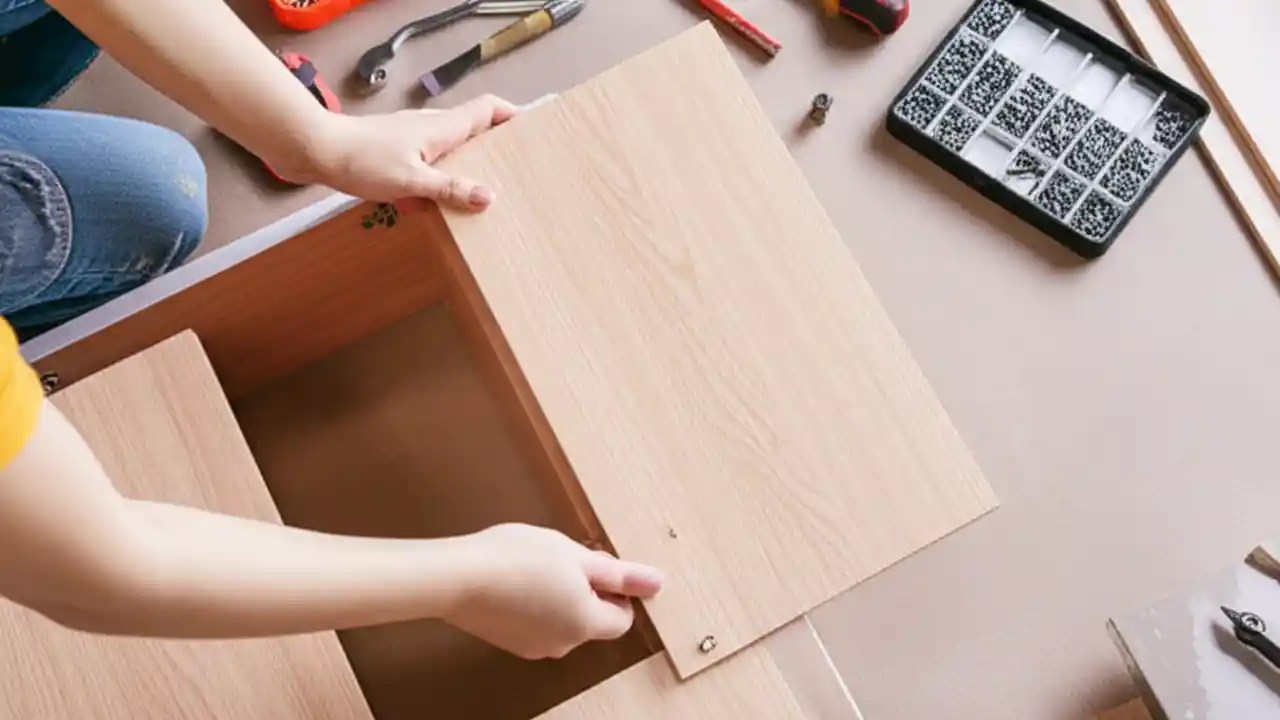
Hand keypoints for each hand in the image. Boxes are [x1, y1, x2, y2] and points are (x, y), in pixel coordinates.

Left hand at [287, 94, 519, 209]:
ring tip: (480, 198)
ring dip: (466, 171)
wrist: (316, 151)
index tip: (533, 131)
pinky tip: (430, 207)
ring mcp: (415, 141)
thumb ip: (450, 189)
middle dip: (497, 149)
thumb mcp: (410, 180)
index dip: (513, 115)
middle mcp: (433, 130)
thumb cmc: (361, 159)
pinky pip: (431, 167)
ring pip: (453, 152)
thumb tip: (489, 197)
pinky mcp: (399, 154)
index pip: (488, 108)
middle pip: (476, 131)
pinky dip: (438, 184)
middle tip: (516, 171)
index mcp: (442, 129)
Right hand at [445, 524, 663, 659]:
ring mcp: (533, 646)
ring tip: (536, 564)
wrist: (457, 576)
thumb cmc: (514, 560)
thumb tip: (655, 583)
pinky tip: (518, 578)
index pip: (623, 618)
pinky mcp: (510, 640)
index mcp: (585, 624)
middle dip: (586, 588)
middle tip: (563, 557)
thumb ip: (619, 573)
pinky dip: (535, 602)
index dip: (616, 589)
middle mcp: (562, 643)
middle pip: (592, 618)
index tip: (597, 564)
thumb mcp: (576, 555)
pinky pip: (537, 621)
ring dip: (560, 594)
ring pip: (563, 618)